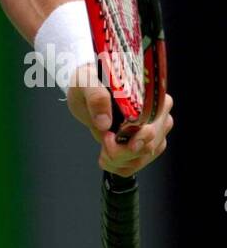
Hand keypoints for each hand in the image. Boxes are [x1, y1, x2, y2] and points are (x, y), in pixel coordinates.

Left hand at [66, 61, 173, 176]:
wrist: (88, 93)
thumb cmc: (91, 82)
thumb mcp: (87, 82)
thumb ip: (96, 97)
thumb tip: (104, 123)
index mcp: (151, 95)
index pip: (153, 123)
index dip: (135, 137)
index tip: (111, 138)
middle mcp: (160, 113)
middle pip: (148, 145)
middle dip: (121, 151)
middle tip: (104, 141)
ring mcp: (157, 132)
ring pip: (143, 158)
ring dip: (119, 160)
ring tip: (103, 148)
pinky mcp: (148, 146)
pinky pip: (137, 164)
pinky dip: (120, 165)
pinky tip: (107, 156)